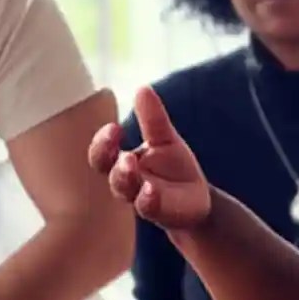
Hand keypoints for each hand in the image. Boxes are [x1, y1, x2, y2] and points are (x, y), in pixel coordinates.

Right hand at [87, 86, 210, 229]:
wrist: (196, 199)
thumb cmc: (173, 167)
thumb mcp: (165, 139)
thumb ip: (153, 118)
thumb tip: (142, 88)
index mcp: (124, 161)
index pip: (102, 152)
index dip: (102, 141)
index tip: (113, 128)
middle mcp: (127, 180)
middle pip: (106, 170)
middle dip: (106, 156)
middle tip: (116, 144)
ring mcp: (140, 197)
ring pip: (124, 189)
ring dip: (124, 176)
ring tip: (130, 163)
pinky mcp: (158, 211)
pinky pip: (147, 207)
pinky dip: (147, 199)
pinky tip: (151, 191)